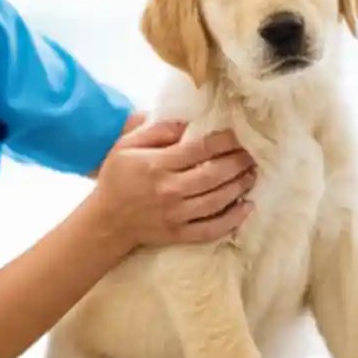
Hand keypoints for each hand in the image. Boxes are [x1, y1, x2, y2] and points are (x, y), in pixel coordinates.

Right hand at [90, 119, 256, 249]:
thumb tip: (186, 124)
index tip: (237, 135)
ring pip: (218, 201)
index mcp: (157, 165)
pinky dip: (233, 220)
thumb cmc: (117, 178)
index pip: (200, 149)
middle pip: (215, 175)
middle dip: (239, 163)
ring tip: (252, 175)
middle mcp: (170, 190)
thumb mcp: (126, 146)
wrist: (106, 221)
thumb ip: (156, 131)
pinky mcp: (179, 234)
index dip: (224, 141)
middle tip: (251, 155)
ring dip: (241, 187)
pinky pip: (212, 229)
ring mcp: (176, 215)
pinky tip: (247, 207)